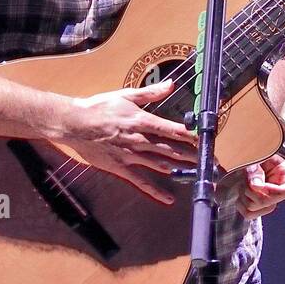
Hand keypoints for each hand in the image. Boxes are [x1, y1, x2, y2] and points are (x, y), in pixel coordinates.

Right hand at [47, 79, 196, 204]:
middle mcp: (139, 139)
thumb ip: (150, 93)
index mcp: (142, 120)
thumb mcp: (126, 95)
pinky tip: (168, 198)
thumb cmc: (99, 107)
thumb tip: (171, 85)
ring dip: (180, 170)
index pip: (173, 130)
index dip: (192, 136)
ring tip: (198, 175)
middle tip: (211, 162)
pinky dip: (155, 190)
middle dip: (193, 155)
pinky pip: (140, 181)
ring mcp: (130, 155)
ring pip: (160, 164)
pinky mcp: (120, 167)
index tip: (206, 141)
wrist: (74, 123)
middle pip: (172, 149)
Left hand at [237, 153, 284, 219]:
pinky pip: (249, 214)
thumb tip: (256, 186)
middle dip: (252, 193)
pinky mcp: (258, 205)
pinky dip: (241, 204)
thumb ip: (256, 169)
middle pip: (270, 205)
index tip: (257, 183)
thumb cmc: (256, 152)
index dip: (273, 191)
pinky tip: (241, 192)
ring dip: (244, 197)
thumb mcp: (257, 156)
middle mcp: (280, 191)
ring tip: (243, 184)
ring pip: (256, 210)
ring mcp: (269, 200)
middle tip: (246, 180)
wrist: (248, 153)